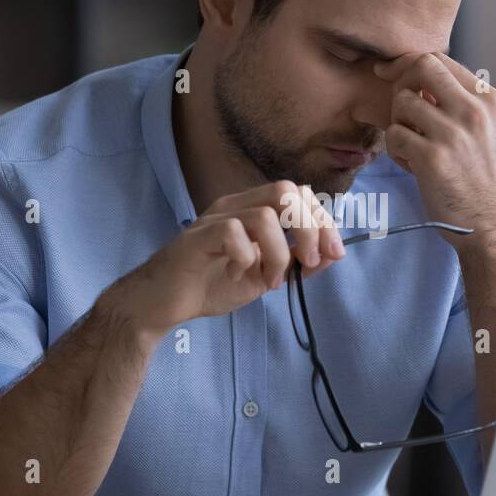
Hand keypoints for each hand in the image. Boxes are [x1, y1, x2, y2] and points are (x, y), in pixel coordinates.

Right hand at [124, 181, 344, 335]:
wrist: (163, 304)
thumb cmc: (210, 286)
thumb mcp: (265, 276)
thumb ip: (297, 263)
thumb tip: (333, 253)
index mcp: (252, 210)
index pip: (298, 193)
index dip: (321, 220)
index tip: (332, 253)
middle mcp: (235, 206)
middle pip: (286, 191)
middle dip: (308, 229)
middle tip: (308, 264)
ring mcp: (215, 219)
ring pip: (265, 215)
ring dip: (279, 254)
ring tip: (269, 280)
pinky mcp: (197, 238)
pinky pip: (233, 233)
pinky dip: (246, 259)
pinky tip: (237, 275)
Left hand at [372, 52, 495, 234]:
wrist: (492, 222)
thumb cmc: (480, 176)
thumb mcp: (484, 128)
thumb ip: (456, 100)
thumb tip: (409, 74)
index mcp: (486, 98)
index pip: (438, 58)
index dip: (408, 65)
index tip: (393, 78)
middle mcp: (473, 111)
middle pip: (421, 66)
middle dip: (400, 83)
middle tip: (401, 111)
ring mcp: (453, 134)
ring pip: (402, 102)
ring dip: (398, 123)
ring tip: (412, 145)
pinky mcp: (433, 159)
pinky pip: (394, 134)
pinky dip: (396, 150)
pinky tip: (412, 165)